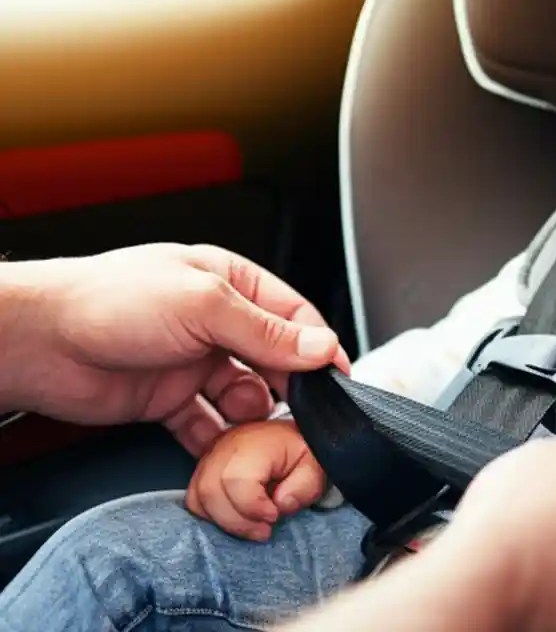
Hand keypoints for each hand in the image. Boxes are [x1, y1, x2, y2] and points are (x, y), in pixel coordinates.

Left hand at [0, 243, 349, 454]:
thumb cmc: (110, 300)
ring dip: (256, 418)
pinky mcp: (170, 400)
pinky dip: (221, 442)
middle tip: (305, 416)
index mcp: (230, 283)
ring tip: (256, 430)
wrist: (38, 341)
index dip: (319, 349)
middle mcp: (217, 322)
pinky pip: (209, 426)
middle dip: (291, 389)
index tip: (339, 380)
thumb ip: (267, 332)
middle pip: (275, 361)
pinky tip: (226, 450)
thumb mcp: (204, 305)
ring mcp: (193, 362)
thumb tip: (322, 349)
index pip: (294, 317)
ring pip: (247, 397)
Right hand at [186, 420, 326, 540]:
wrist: (292, 440)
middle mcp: (224, 447)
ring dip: (224, 522)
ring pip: (197, 499)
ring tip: (253, 526)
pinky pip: (194, 501)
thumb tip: (280, 504)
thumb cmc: (302, 455)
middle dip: (236, 522)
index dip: (252, 508)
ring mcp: (208, 458)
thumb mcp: (316, 468)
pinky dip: (212, 517)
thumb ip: (303, 488)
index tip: (273, 516)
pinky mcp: (202, 471)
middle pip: (210, 492)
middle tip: (264, 530)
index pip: (235, 480)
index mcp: (254, 443)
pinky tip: (237, 519)